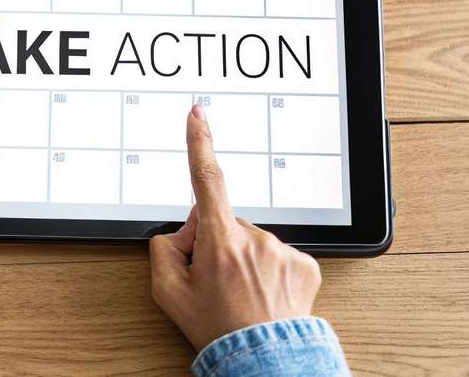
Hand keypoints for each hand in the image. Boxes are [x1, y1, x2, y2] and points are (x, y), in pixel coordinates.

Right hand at [149, 104, 322, 350]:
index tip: (197, 116)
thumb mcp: (168, 293)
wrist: (264, 361)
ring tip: (239, 296)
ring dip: (241, 260)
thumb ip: (162, 251)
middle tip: (211, 281)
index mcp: (220, 242)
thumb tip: (180, 234)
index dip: (200, 144)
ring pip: (251, 241)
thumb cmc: (218, 331)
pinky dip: (267, 271)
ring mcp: (283, 252)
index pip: (206, 181)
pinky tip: (262, 295)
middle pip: (223, 223)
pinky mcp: (305, 265)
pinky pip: (277, 256)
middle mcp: (255, 240)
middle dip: (214, 242)